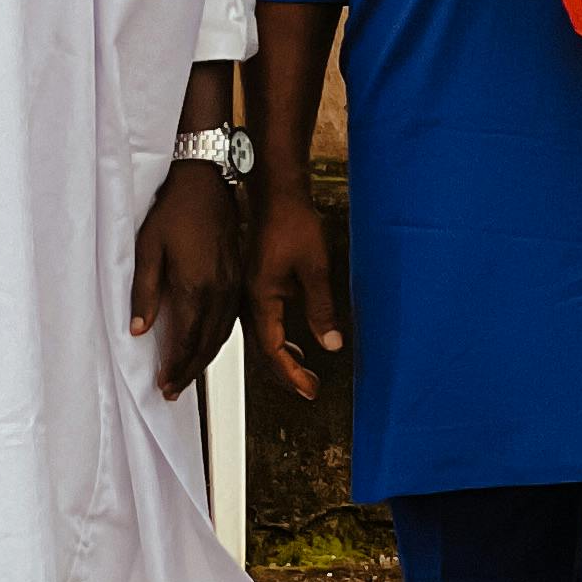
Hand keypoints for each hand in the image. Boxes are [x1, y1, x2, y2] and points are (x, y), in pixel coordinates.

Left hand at [131, 161, 240, 399]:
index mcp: (196, 285)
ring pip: (223, 334)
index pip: (187, 339)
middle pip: (208, 344)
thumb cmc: (173, 211)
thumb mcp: (148, 248)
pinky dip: (220, 338)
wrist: (205, 181)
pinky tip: (209, 344)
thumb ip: (145, 292)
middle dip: (190, 370)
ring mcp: (232, 283)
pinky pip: (231, 318)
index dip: (176, 366)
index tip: (164, 385)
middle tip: (173, 389)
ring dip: (206, 358)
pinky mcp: (238, 275)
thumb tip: (138, 329)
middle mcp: (219, 290)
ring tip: (188, 374)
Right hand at [248, 183, 344, 405]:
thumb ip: (322, 308)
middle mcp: (249, 299)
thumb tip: (331, 344)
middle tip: (308, 388)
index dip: (291, 374)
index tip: (309, 389)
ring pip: (261, 336)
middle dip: (286, 373)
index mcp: (260, 297)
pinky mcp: (256, 283)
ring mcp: (250, 291)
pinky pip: (263, 321)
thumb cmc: (293, 222)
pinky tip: (293, 341)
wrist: (276, 192)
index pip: (273, 349)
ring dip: (281, 357)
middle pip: (262, 349)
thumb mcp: (316, 267)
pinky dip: (277, 338)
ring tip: (302, 371)